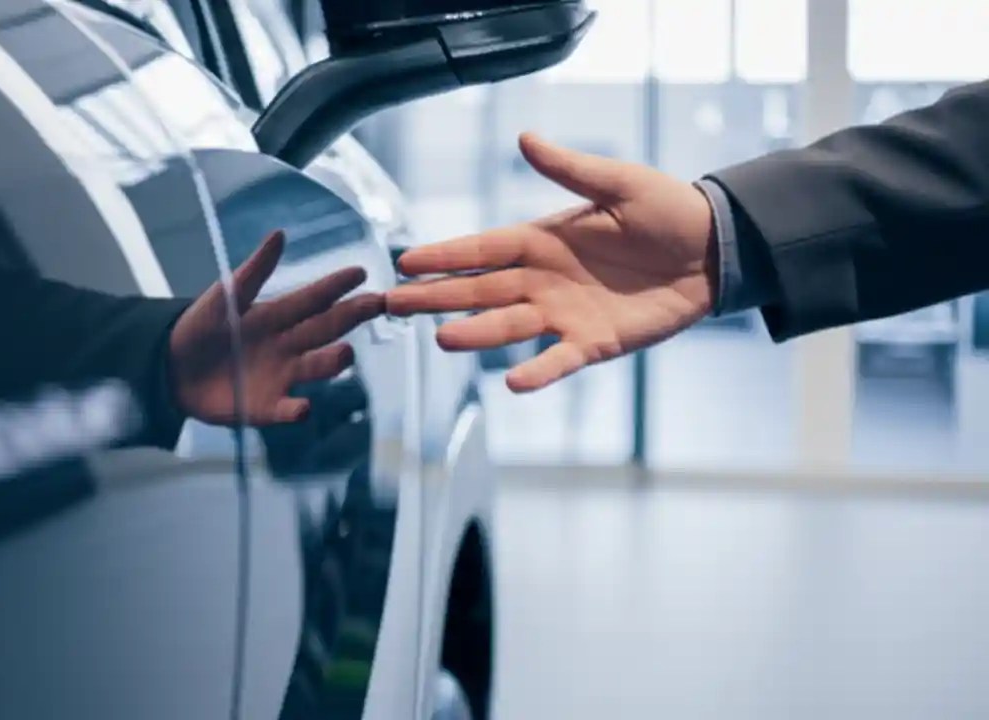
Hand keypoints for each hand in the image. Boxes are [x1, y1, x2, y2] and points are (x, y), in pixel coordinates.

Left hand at [170, 231, 383, 424]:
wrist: (171, 369)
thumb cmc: (202, 328)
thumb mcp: (224, 296)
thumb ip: (254, 272)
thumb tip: (279, 235)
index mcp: (277, 316)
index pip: (313, 298)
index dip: (335, 286)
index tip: (360, 273)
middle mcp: (287, 346)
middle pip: (326, 329)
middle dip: (352, 316)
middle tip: (378, 303)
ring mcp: (280, 376)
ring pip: (314, 367)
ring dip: (331, 362)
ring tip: (345, 353)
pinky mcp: (266, 407)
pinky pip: (287, 410)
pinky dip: (296, 411)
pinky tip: (303, 407)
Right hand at [387, 133, 717, 392]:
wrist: (715, 250)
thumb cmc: (665, 210)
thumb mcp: (619, 182)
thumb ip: (571, 169)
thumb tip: (524, 138)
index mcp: (542, 240)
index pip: (482, 249)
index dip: (445, 256)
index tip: (405, 262)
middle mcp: (543, 280)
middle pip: (480, 290)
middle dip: (437, 297)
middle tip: (394, 305)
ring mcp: (565, 314)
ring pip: (509, 326)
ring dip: (477, 333)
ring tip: (443, 338)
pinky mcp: (595, 343)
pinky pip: (559, 360)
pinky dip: (538, 371)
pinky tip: (512, 382)